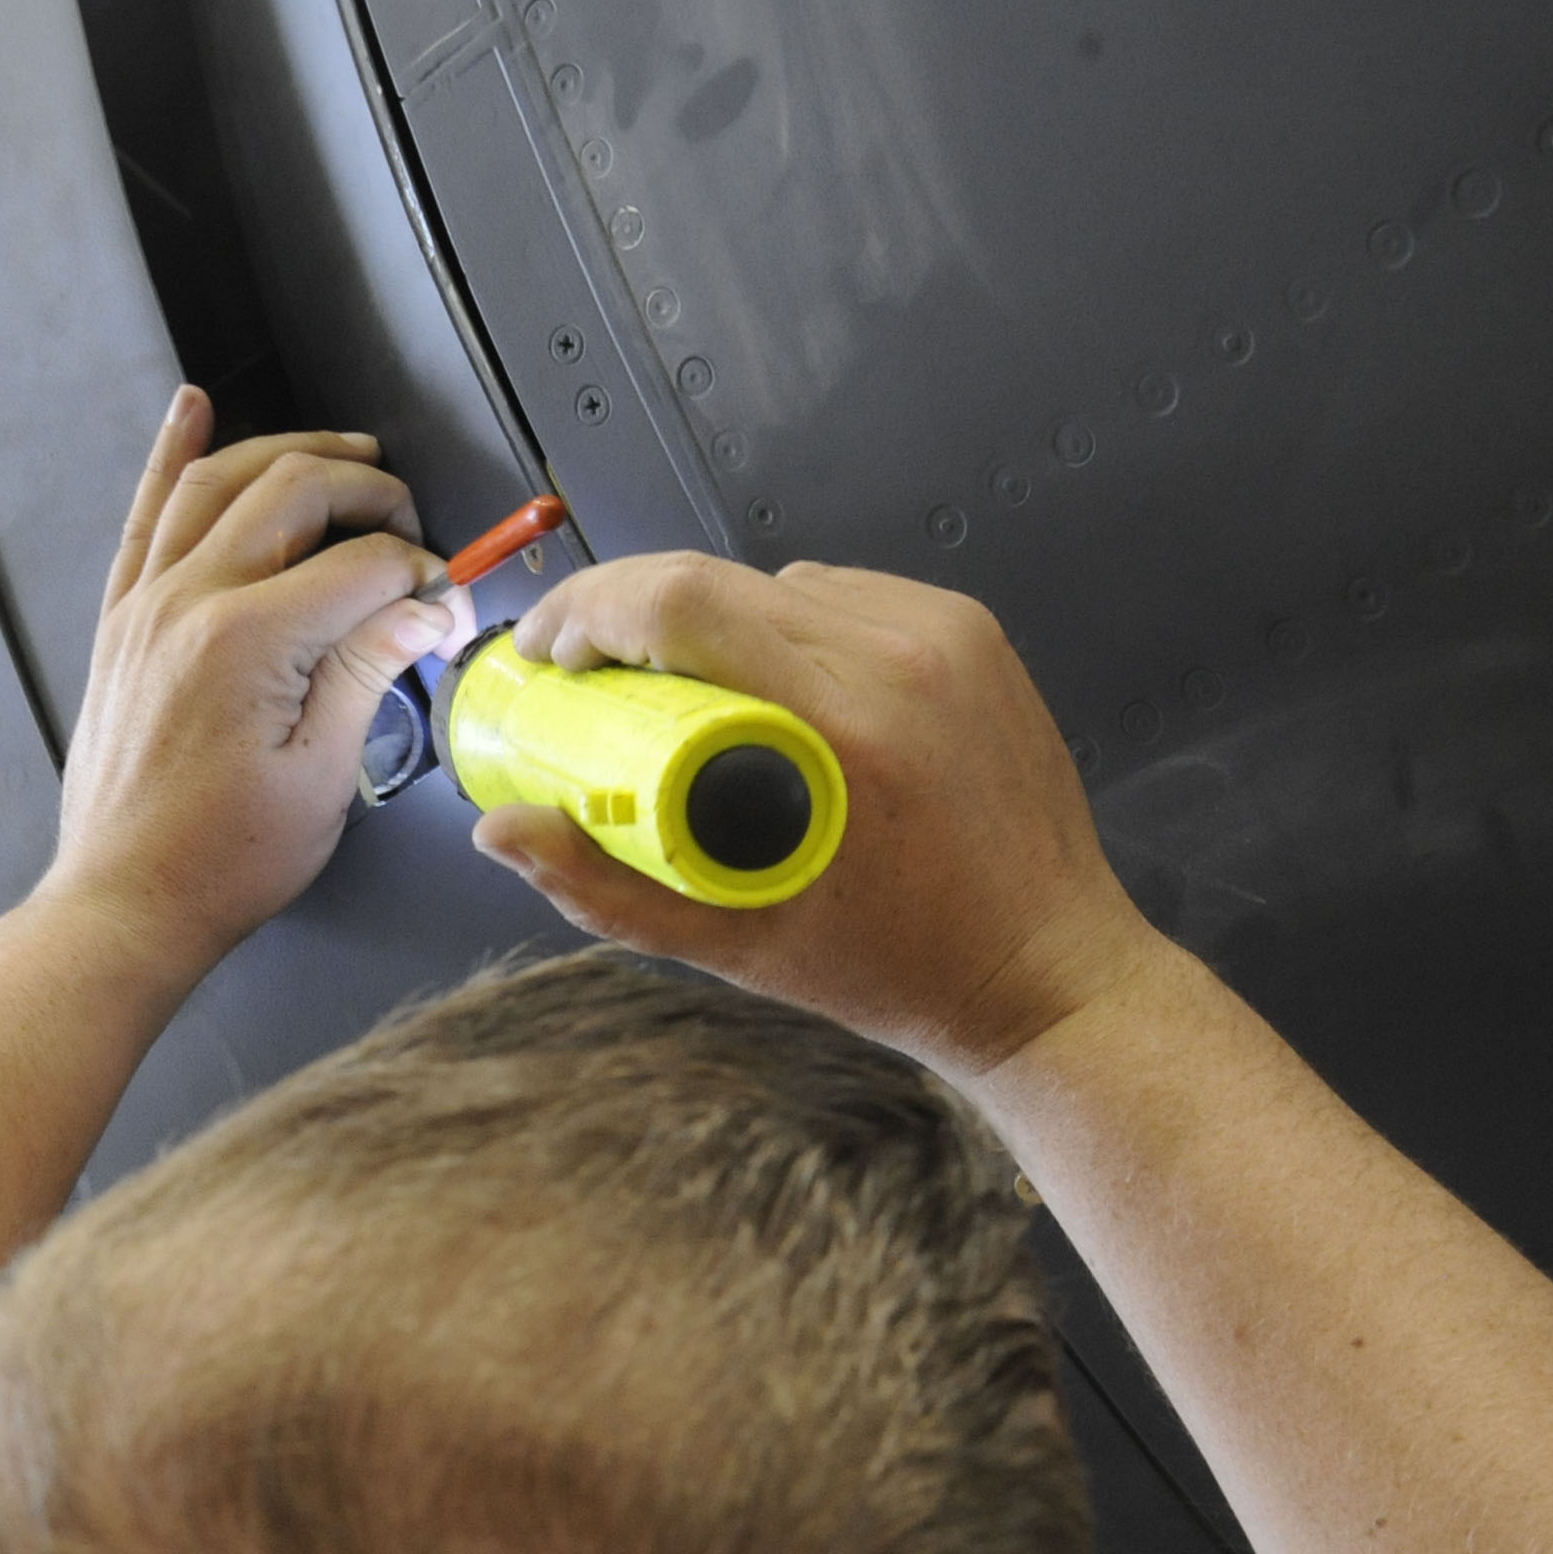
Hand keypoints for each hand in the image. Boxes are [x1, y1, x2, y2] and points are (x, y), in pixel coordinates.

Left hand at [44, 387, 467, 983]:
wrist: (128, 899)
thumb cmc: (216, 860)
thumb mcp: (322, 775)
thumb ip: (367, 672)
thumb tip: (420, 608)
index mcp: (247, 642)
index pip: (362, 565)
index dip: (421, 575)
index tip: (444, 603)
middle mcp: (188, 605)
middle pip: (294, 492)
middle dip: (369, 491)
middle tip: (409, 519)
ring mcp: (146, 605)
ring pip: (220, 481)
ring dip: (288, 450)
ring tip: (344, 450)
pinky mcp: (123, 620)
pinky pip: (146, 512)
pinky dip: (172, 455)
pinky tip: (191, 411)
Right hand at [472, 555, 1164, 1074]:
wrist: (1049, 975)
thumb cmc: (909, 971)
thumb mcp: (740, 947)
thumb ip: (608, 891)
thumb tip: (503, 833)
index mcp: (851, 728)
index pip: (688, 603)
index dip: (591, 611)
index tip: (550, 657)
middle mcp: (907, 655)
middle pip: (719, 578)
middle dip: (626, 612)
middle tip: (581, 673)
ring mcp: (948, 634)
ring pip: (777, 579)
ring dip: (709, 621)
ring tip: (678, 696)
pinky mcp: (971, 633)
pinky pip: (841, 594)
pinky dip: (784, 628)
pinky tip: (767, 691)